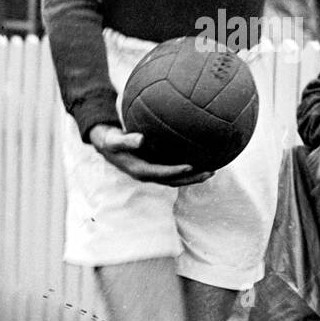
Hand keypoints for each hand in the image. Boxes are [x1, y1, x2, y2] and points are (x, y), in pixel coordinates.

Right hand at [88, 125, 212, 186]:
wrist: (106, 143)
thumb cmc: (109, 140)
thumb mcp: (114, 140)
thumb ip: (126, 140)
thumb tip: (141, 140)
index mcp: (140, 170)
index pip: (162, 174)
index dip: (176, 172)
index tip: (191, 166)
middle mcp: (148, 174)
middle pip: (175, 180)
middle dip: (193, 178)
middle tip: (211, 171)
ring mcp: (153, 172)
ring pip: (177, 178)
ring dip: (194, 176)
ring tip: (213, 170)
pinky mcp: (156, 166)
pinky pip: (174, 170)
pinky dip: (188, 168)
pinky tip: (201, 159)